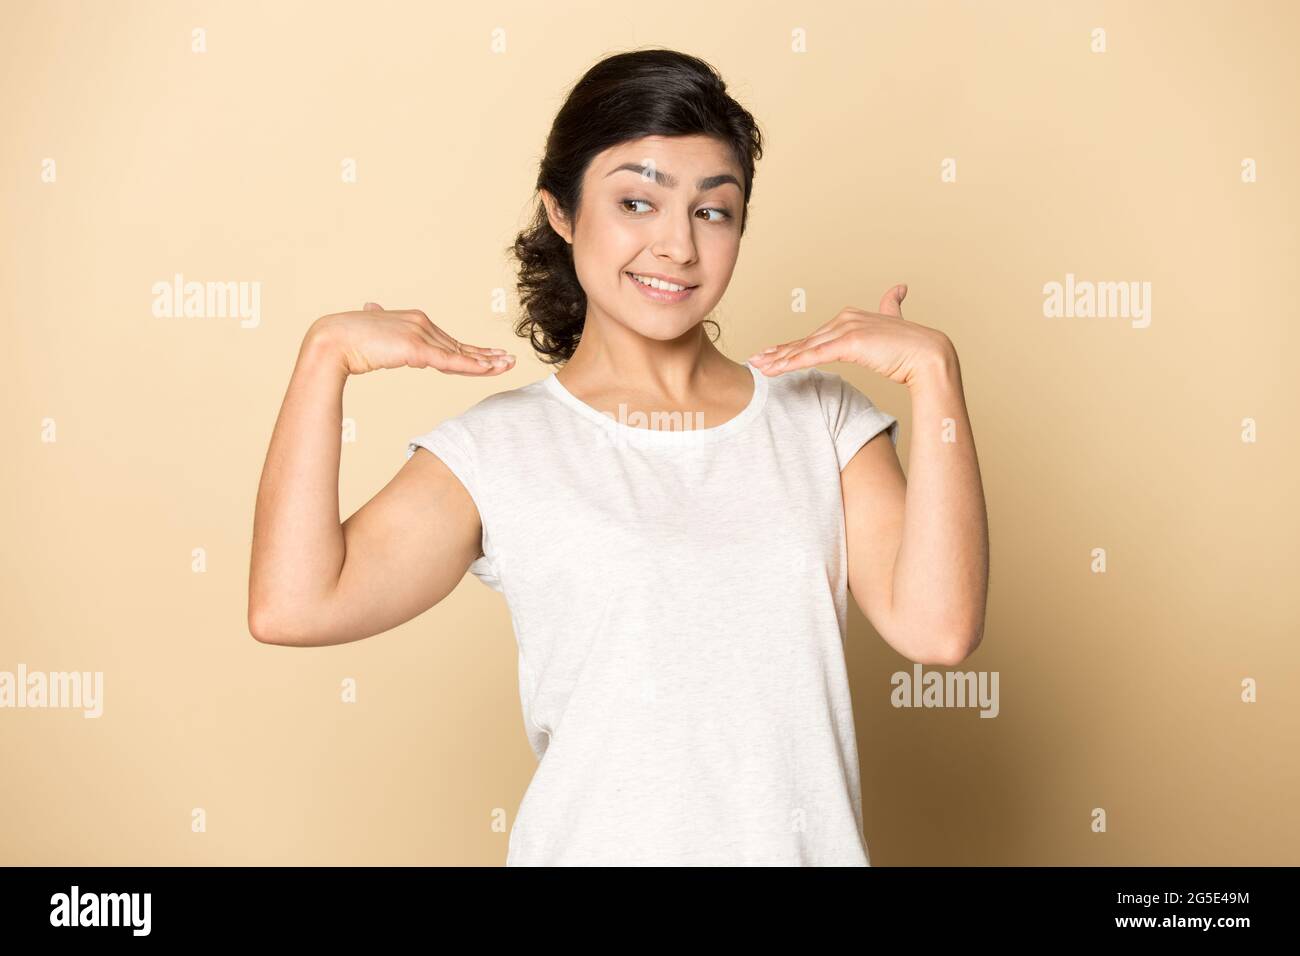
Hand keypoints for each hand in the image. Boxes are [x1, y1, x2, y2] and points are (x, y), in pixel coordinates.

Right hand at [306, 302, 515, 376]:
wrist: (332, 340)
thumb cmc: (347, 337)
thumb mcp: (370, 329)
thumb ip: (378, 322)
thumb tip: (372, 306)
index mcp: (414, 320)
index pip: (447, 341)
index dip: (469, 350)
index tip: (487, 355)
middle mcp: (422, 323)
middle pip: (459, 346)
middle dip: (485, 355)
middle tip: (507, 360)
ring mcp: (420, 335)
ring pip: (459, 354)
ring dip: (485, 361)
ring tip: (506, 365)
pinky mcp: (416, 349)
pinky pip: (450, 362)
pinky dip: (472, 366)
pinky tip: (488, 370)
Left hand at [747, 285, 951, 386]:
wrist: (929, 356)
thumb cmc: (912, 347)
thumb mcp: (896, 321)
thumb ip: (892, 306)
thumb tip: (899, 288)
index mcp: (851, 317)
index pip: (815, 336)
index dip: (792, 346)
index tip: (774, 354)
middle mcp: (845, 319)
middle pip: (805, 341)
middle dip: (778, 352)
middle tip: (756, 361)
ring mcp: (846, 330)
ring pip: (805, 349)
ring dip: (779, 360)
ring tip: (758, 368)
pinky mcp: (849, 343)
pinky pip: (813, 356)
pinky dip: (791, 363)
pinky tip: (774, 371)